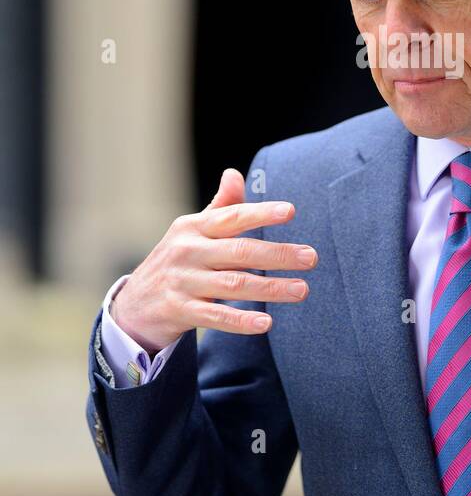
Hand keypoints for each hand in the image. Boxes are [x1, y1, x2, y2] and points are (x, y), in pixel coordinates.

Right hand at [109, 168, 316, 354]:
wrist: (133, 306)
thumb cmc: (175, 262)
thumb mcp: (191, 231)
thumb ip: (219, 207)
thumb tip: (235, 173)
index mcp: (192, 227)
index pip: (232, 217)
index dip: (261, 213)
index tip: (291, 212)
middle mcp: (186, 252)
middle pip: (239, 252)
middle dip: (278, 254)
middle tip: (311, 257)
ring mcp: (181, 282)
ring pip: (233, 285)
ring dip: (270, 288)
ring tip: (302, 290)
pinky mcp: (178, 311)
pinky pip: (215, 317)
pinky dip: (241, 321)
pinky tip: (266, 323)